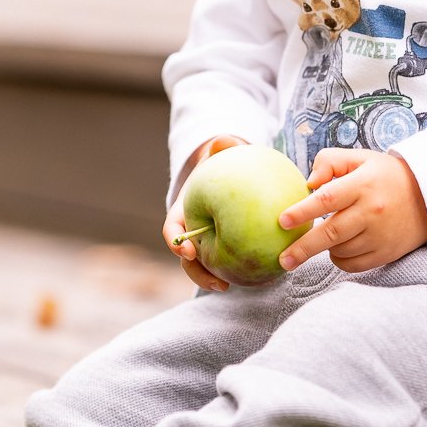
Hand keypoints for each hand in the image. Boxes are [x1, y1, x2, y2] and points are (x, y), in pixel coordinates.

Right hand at [162, 135, 246, 292]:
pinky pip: (225, 260)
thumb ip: (221, 147)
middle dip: (197, 271)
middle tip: (216, 281)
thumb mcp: (220, 153)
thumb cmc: (222, 164)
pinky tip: (253, 277)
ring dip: (211, 278)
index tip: (187, 251)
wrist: (230, 174)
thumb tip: (222, 141)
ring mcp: (204, 240)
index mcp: (183, 210)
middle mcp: (190, 229)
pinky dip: (233, 269)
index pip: (172, 229)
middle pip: (186, 256)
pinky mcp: (221, 246)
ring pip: (202, 265)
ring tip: (228, 286)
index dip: (176, 241)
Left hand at [278, 148, 426, 273]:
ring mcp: (380, 235)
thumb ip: (330, 161)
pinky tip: (341, 247)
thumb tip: (309, 184)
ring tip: (329, 233)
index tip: (282, 221)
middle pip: (331, 233)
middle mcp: (372, 212)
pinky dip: (340, 259)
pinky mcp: (385, 253)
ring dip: (325, 247)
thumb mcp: (360, 158)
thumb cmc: (386, 176)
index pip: (328, 199)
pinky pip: (353, 264)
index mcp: (363, 184)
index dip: (303, 211)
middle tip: (283, 259)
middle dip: (303, 248)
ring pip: (340, 250)